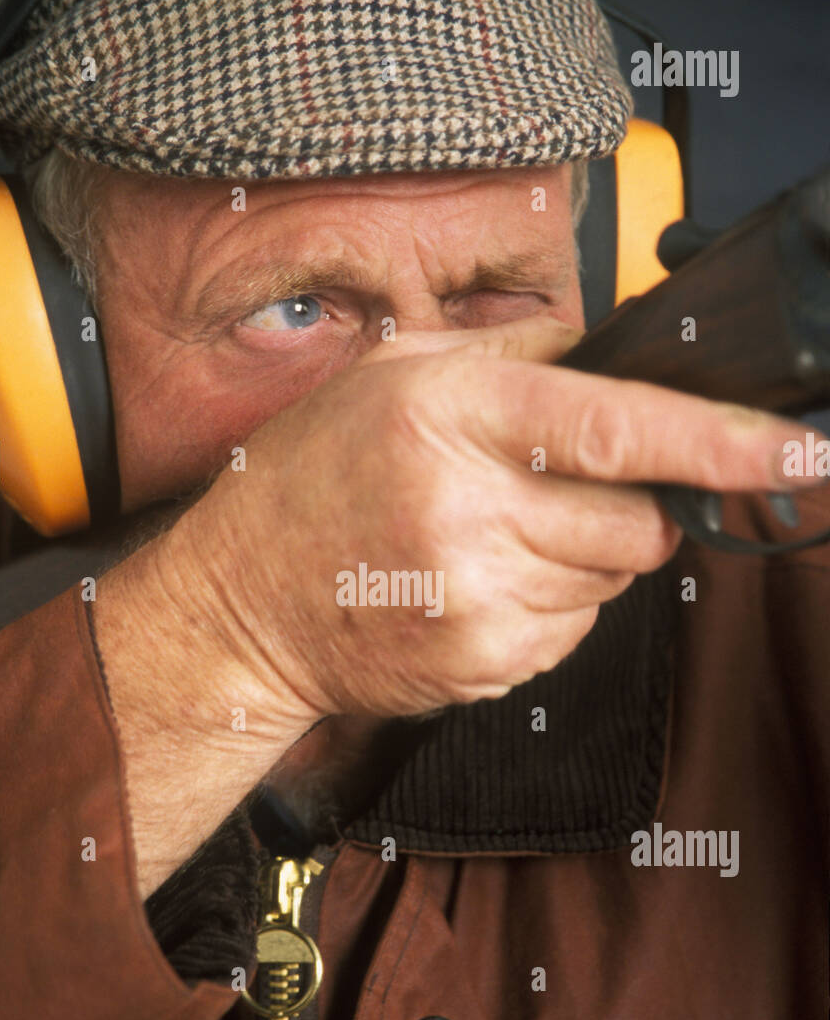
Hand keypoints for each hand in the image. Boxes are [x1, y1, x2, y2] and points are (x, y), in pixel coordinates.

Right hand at [186, 314, 814, 719]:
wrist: (244, 604)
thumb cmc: (314, 478)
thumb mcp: (394, 372)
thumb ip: (518, 355)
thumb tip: (621, 358)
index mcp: (449, 418)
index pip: (617, 429)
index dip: (723, 442)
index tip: (798, 448)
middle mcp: (467, 512)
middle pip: (640, 522)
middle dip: (632, 504)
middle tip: (552, 489)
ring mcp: (477, 601)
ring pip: (615, 579)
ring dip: (583, 553)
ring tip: (493, 535)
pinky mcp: (485, 664)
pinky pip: (577, 629)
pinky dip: (552, 602)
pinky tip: (479, 581)